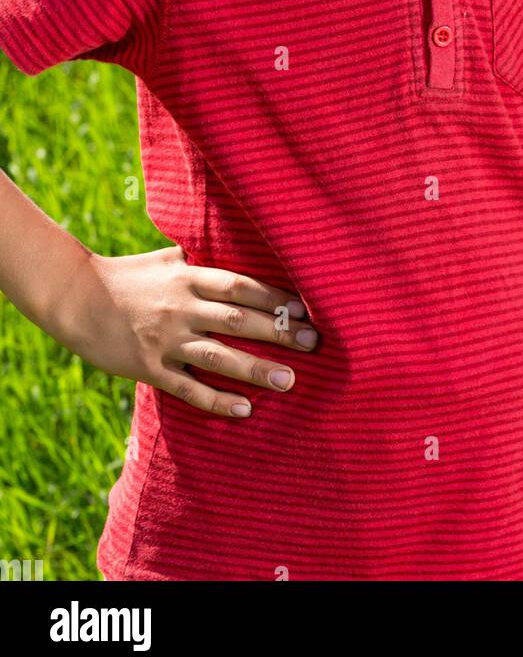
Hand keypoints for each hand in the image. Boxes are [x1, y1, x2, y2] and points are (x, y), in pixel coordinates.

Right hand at [61, 244, 317, 417]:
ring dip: (256, 369)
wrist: (75, 297)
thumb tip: (241, 247)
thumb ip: (202, 258)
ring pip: (217, 356)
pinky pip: (187, 388)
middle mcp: (180, 307)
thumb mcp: (167, 257)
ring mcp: (164, 339)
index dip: (273, 295)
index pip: (239, 285)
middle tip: (313, 343)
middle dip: (278, 331)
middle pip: (237, 319)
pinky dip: (216, 400)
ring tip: (290, 380)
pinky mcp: (148, 367)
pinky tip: (244, 410)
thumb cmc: (128, 275)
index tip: (305, 307)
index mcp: (187, 276)